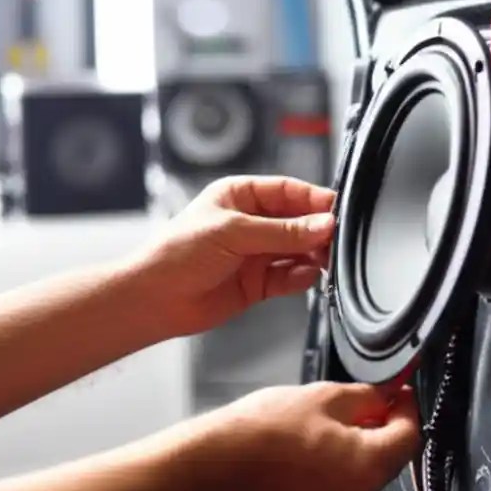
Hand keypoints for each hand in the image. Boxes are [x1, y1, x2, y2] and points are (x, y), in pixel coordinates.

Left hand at [136, 176, 335, 334]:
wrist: (155, 299)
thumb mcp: (233, 232)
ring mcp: (256, 253)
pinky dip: (301, 278)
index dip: (314, 200)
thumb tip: (323, 225)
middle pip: (298, 222)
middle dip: (317, 231)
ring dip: (313, 256)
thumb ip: (282, 232)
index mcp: (241, 196)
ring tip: (325, 260)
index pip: (288, 191)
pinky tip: (305, 277)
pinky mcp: (258, 283)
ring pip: (298, 251)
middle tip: (334, 240)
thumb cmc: (177, 253)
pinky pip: (290, 277)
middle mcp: (251, 222)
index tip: (336, 210)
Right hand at [180, 382, 420, 490]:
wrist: (214, 467)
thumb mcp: (323, 397)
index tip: (398, 387)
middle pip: (392, 453)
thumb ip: (366, 396)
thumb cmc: (262, 432)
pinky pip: (344, 478)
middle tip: (366, 394)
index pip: (410, 433)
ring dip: (361, 437)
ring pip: (367, 466)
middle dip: (384, 421)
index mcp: (370, 466)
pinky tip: (315, 434)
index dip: (406, 404)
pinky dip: (340, 455)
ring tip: (330, 412)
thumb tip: (387, 394)